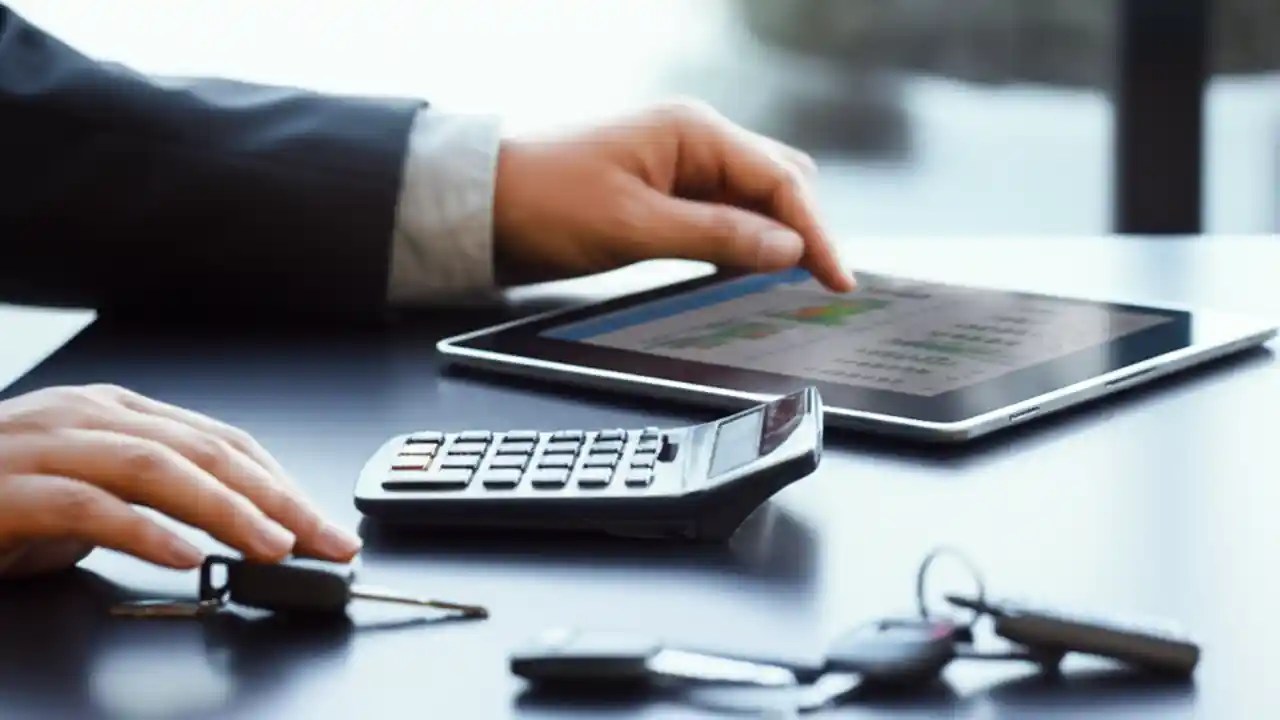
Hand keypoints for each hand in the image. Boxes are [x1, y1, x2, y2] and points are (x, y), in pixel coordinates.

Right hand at [0, 385, 360, 578]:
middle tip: (328, 540)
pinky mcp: (9, 487)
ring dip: (227, 509)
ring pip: (158, 467)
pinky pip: (87, 505)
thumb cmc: (2, 500)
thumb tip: (242, 529)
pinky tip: (184, 556)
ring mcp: (47, 445)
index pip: (223, 441)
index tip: (328, 524)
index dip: (283, 483)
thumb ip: (159, 501)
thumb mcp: (95, 496)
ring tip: (274, 546)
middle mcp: (89, 416)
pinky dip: (143, 530)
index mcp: (118, 412)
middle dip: (279, 498)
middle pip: (207, 451)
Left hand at [493, 100, 854, 290]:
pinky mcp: (664, 195)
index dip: (817, 233)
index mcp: (694, 132)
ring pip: (753, 202)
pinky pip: (722, 218)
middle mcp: (695, 141)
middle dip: (804, 231)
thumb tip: (789, 249)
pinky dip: (742, 245)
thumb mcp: (636, 226)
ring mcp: (681, 168)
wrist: (486, 208)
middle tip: (820, 288)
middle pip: (779, 183)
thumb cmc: (549, 203)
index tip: (840, 281)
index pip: (781, 180)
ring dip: (775, 240)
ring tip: (793, 288)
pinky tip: (746, 274)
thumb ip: (718, 236)